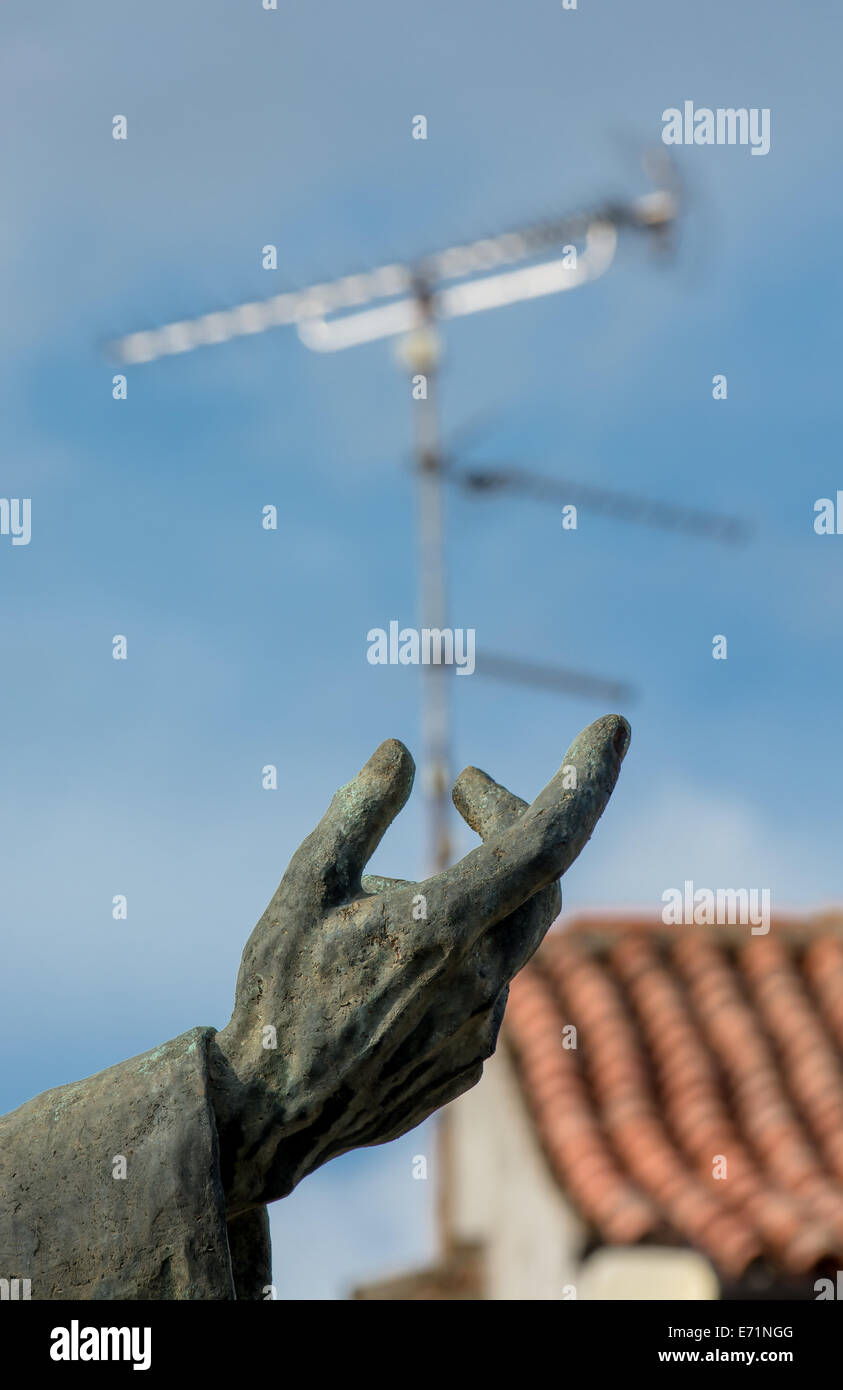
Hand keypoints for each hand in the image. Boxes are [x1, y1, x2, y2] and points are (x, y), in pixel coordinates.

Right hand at [209, 714, 629, 1212]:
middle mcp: (479, 980)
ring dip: (473, 890)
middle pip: (540, 877)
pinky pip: (486, 983)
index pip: (546, 840)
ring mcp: (482, 1028)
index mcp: (441, 929)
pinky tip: (394, 962)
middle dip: (516, 820)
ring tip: (390, 894)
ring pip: (507, 931)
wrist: (266, 1120)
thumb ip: (355, 814)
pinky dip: (460, 947)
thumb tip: (400, 752)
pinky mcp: (471, 1061)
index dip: (586, 778)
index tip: (614, 726)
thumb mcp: (302, 887)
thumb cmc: (277, 993)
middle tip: (467, 787)